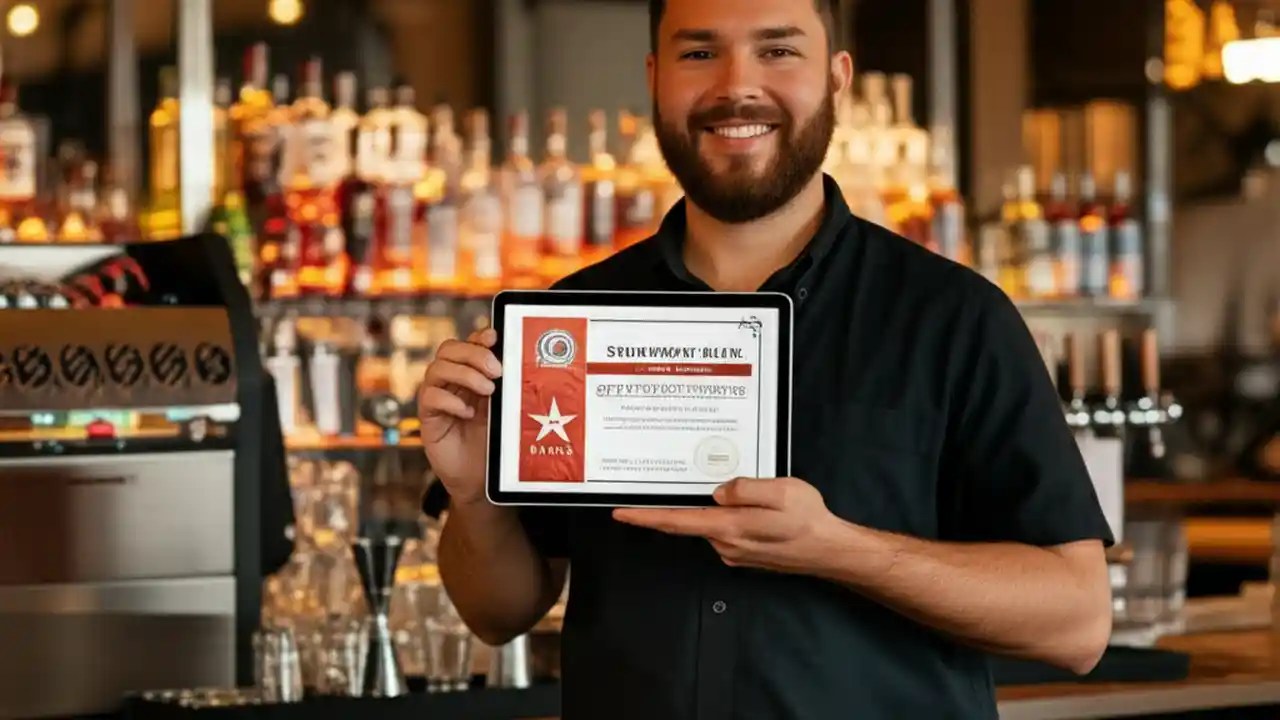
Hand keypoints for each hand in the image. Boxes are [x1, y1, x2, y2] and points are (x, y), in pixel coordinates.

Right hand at [417, 327, 501, 505]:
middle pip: (448, 350)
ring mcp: (437, 398)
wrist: (480, 479)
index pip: (467, 344)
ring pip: (436, 369)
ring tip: (486, 390)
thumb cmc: (493, 442)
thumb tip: (516, 363)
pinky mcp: (428, 418)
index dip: (477, 336)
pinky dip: (449, 400)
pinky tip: (467, 413)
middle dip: (473, 354)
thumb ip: (504, 387)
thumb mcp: (503, 410)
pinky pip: (429, 398)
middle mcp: (451, 382)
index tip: (494, 337)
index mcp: (470, 374)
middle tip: (496, 370)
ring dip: (463, 374)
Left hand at [612, 477, 840, 574]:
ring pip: (712, 523)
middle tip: (686, 481)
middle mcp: (726, 545)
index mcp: (730, 527)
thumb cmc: (809, 519)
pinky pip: (727, 529)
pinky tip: (757, 509)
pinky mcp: (743, 553)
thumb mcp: (780, 490)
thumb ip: (744, 488)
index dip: (646, 518)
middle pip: (693, 519)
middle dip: (684, 503)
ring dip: (717, 509)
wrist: (830, 551)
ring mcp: (734, 552)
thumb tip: (718, 491)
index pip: (677, 521)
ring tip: (751, 495)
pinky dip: (731, 517)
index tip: (621, 513)